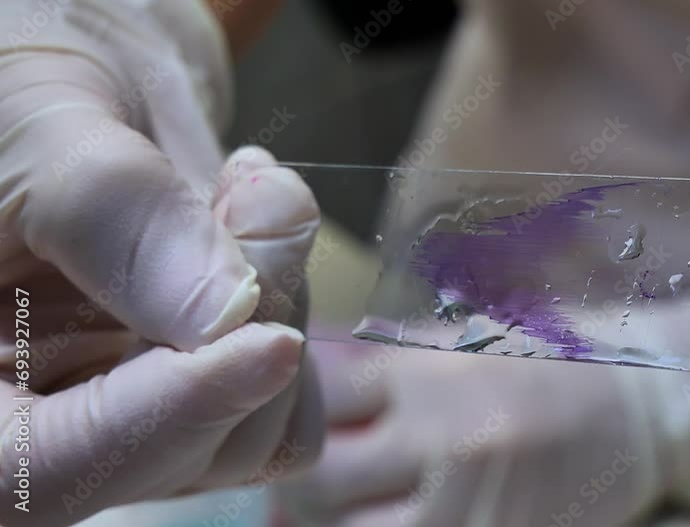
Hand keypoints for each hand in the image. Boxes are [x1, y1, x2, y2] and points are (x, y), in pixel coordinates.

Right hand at [0, 2, 321, 524]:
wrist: (77, 57)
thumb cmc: (16, 78)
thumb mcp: (41, 125)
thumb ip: (118, 216)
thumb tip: (224, 316)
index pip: (48, 464)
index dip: (164, 418)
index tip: (265, 346)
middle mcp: (43, 409)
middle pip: (181, 454)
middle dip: (247, 325)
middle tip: (250, 202)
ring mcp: (131, 397)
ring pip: (256, 431)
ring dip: (282, 304)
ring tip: (246, 194)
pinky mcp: (200, 370)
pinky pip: (291, 395)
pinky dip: (300, 305)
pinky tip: (260, 219)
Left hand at [278, 276, 689, 525]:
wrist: (642, 415)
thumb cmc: (548, 366)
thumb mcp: (465, 341)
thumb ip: (382, 358)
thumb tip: (298, 371)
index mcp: (432, 374)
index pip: (319, 392)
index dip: (288, 405)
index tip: (286, 409)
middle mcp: (445, 440)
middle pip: (317, 475)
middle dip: (299, 477)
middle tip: (306, 469)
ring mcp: (467, 505)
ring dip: (328, 520)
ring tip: (341, 502)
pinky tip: (383, 519)